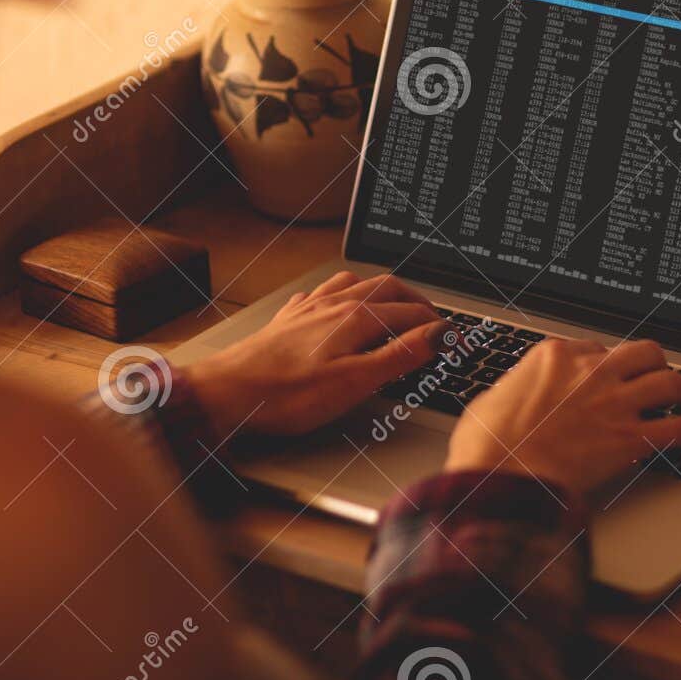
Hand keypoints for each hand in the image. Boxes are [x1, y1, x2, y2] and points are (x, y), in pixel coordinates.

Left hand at [181, 272, 451, 439]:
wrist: (227, 392)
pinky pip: (319, 294)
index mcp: (354, 317)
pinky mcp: (286, 321)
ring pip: (351, 284)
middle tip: (429, 317)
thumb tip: (439, 334)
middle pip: (383, 287)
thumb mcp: (356, 381)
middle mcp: (331, 305)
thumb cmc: (286, 394)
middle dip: (412, 298)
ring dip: (377, 290)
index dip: (436, 322)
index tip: (453, 335)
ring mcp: (306, 310)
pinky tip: (334, 307)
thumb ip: (400, 355)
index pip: (409, 309)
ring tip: (390, 303)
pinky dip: (340, 295)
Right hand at [446, 337, 680, 497]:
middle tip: (657, 376)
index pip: (592, 347)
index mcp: (554, 356)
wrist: (498, 477)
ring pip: (669, 381)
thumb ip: (517, 391)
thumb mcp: (490, 401)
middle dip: (653, 363)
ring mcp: (615, 403)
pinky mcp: (632, 439)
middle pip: (641, 353)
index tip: (605, 377)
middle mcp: (591, 371)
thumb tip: (518, 400)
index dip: (602, 365)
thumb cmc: (486, 445)